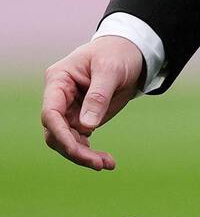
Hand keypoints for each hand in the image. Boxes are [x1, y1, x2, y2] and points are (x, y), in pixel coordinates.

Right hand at [41, 37, 144, 170]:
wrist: (130, 52)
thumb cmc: (117, 53)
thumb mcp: (111, 69)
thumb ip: (98, 95)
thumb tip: (86, 127)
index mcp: (58, 80)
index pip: (51, 113)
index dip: (60, 134)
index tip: (76, 150)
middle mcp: (59, 97)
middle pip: (56, 133)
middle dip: (74, 151)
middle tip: (100, 164)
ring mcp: (69, 110)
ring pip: (66, 141)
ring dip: (83, 156)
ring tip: (107, 164)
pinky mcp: (81, 118)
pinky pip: (79, 141)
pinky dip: (90, 153)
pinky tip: (107, 161)